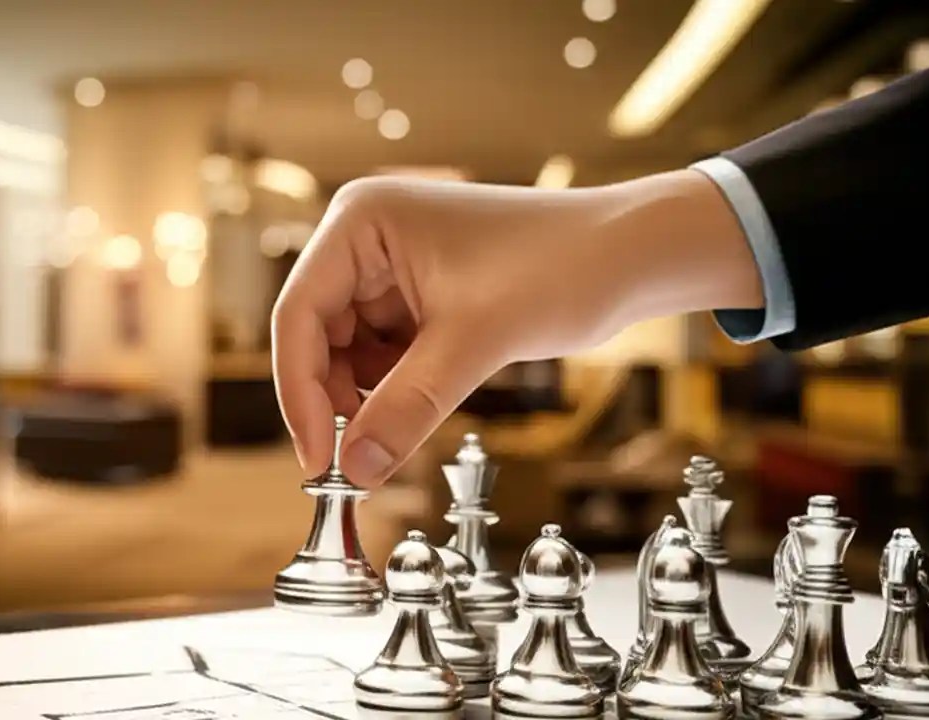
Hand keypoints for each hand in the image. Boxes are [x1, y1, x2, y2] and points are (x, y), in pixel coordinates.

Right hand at [271, 170, 759, 487]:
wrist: (629, 256)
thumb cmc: (562, 265)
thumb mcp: (473, 344)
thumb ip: (406, 409)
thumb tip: (354, 471)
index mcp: (361, 220)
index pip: (298, 315)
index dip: (300, 393)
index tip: (319, 458)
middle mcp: (366, 236)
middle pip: (316, 335)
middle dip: (334, 399)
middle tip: (355, 460)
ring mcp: (391, 265)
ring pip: (348, 351)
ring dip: (367, 396)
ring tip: (404, 423)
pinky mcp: (418, 292)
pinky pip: (383, 353)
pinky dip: (394, 387)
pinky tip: (424, 400)